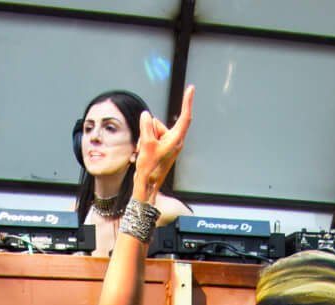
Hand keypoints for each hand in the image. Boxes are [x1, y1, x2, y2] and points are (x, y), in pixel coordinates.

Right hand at [133, 83, 193, 200]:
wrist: (147, 186)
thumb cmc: (149, 168)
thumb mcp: (146, 144)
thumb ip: (146, 126)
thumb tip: (147, 115)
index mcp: (176, 140)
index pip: (184, 117)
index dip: (187, 102)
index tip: (191, 88)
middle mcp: (174, 141)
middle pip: (159, 124)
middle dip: (150, 130)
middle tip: (147, 147)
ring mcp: (168, 145)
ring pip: (153, 130)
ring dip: (145, 137)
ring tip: (145, 152)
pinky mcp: (161, 148)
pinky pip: (150, 137)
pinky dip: (145, 142)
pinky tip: (143, 153)